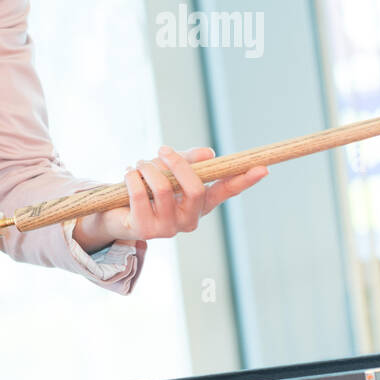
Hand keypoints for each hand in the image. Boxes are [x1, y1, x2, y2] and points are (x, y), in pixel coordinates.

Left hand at [75, 146, 267, 247]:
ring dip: (149, 168)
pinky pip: (141, 194)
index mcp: (201, 204)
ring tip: (140, 164)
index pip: (227, 191)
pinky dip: (133, 177)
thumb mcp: (170, 171)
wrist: (116, 214)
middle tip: (163, 149)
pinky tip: (129, 174)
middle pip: (195, 188)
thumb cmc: (148, 189)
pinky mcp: (145, 229)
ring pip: (164, 188)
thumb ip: (188, 162)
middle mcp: (190, 220)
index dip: (245, 180)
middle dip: (178, 163)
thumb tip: (209, 154)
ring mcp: (168, 228)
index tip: (263, 167)